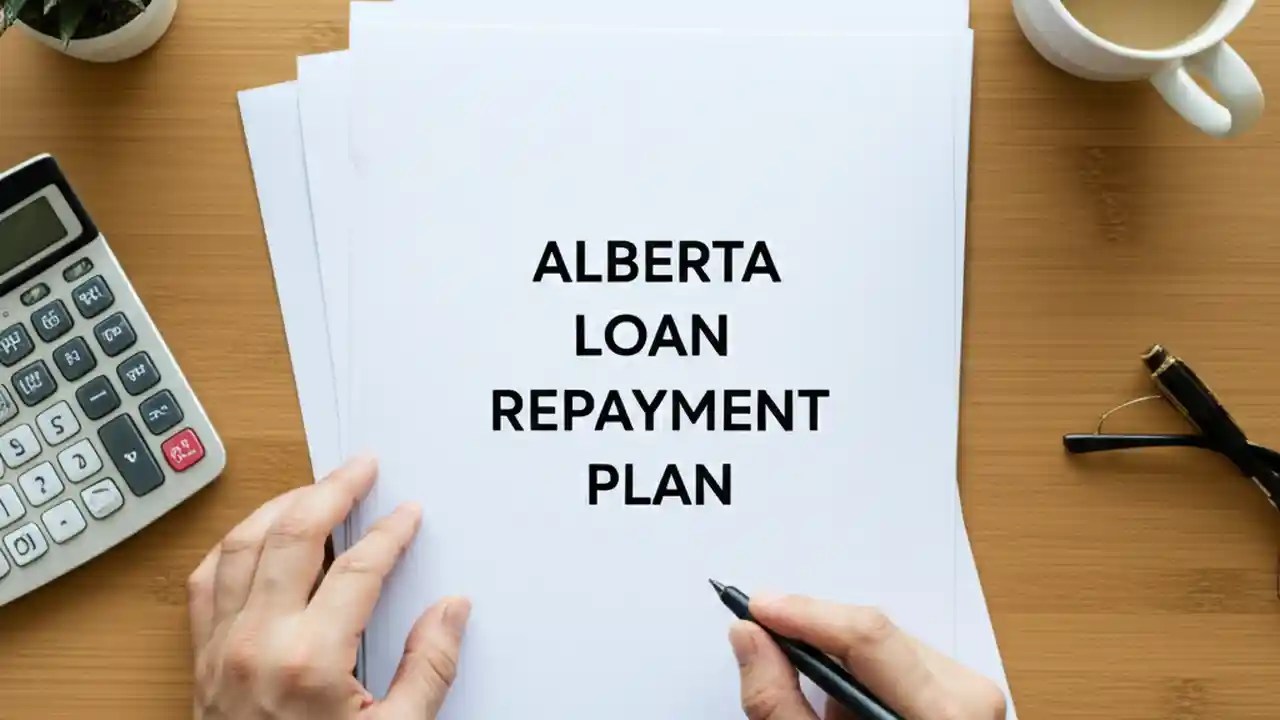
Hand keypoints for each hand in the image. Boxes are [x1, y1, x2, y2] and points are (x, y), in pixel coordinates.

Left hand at [187, 455, 469, 718]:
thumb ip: (429, 670)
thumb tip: (451, 610)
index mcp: (311, 661)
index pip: (357, 568)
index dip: (390, 532)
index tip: (408, 514)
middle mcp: (257, 643)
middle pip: (293, 533)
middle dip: (333, 489)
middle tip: (362, 466)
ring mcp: (221, 647)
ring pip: (242, 544)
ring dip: (281, 504)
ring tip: (315, 487)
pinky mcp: (200, 659)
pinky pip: (205, 579)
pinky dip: (232, 544)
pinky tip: (258, 533)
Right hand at [729, 596, 1004, 719]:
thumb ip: (778, 703)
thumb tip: (746, 634)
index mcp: (942, 716)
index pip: (870, 639)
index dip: (807, 615)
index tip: (756, 608)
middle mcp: (968, 693)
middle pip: (875, 634)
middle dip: (818, 640)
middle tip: (770, 654)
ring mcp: (972, 690)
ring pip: (886, 643)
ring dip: (843, 665)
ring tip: (828, 713)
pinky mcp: (966, 691)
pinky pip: (903, 660)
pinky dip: (867, 678)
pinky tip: (853, 713)